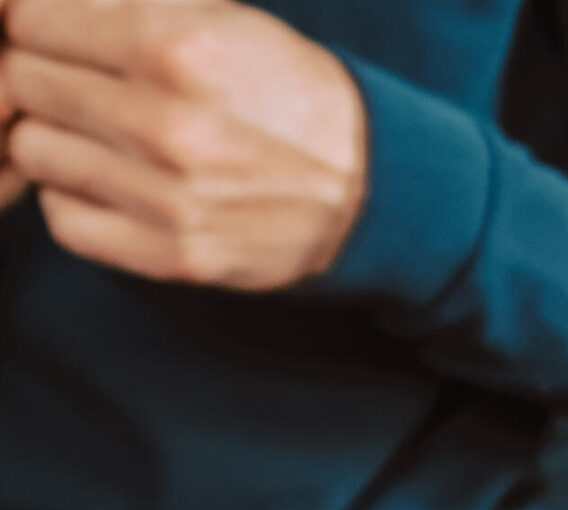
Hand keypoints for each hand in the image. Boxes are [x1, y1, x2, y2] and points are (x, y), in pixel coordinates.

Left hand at [0, 0, 367, 286]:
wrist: (361, 182)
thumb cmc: (276, 88)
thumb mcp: (212, 15)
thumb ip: (122, 3)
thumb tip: (22, 5)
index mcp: (170, 46)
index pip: (31, 21)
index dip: (35, 23)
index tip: (56, 37)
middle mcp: (164, 123)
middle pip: (25, 84)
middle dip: (40, 77)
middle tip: (74, 85)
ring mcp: (166, 197)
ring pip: (34, 153)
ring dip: (53, 140)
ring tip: (92, 136)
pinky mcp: (172, 255)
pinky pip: (64, 221)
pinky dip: (71, 199)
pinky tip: (105, 185)